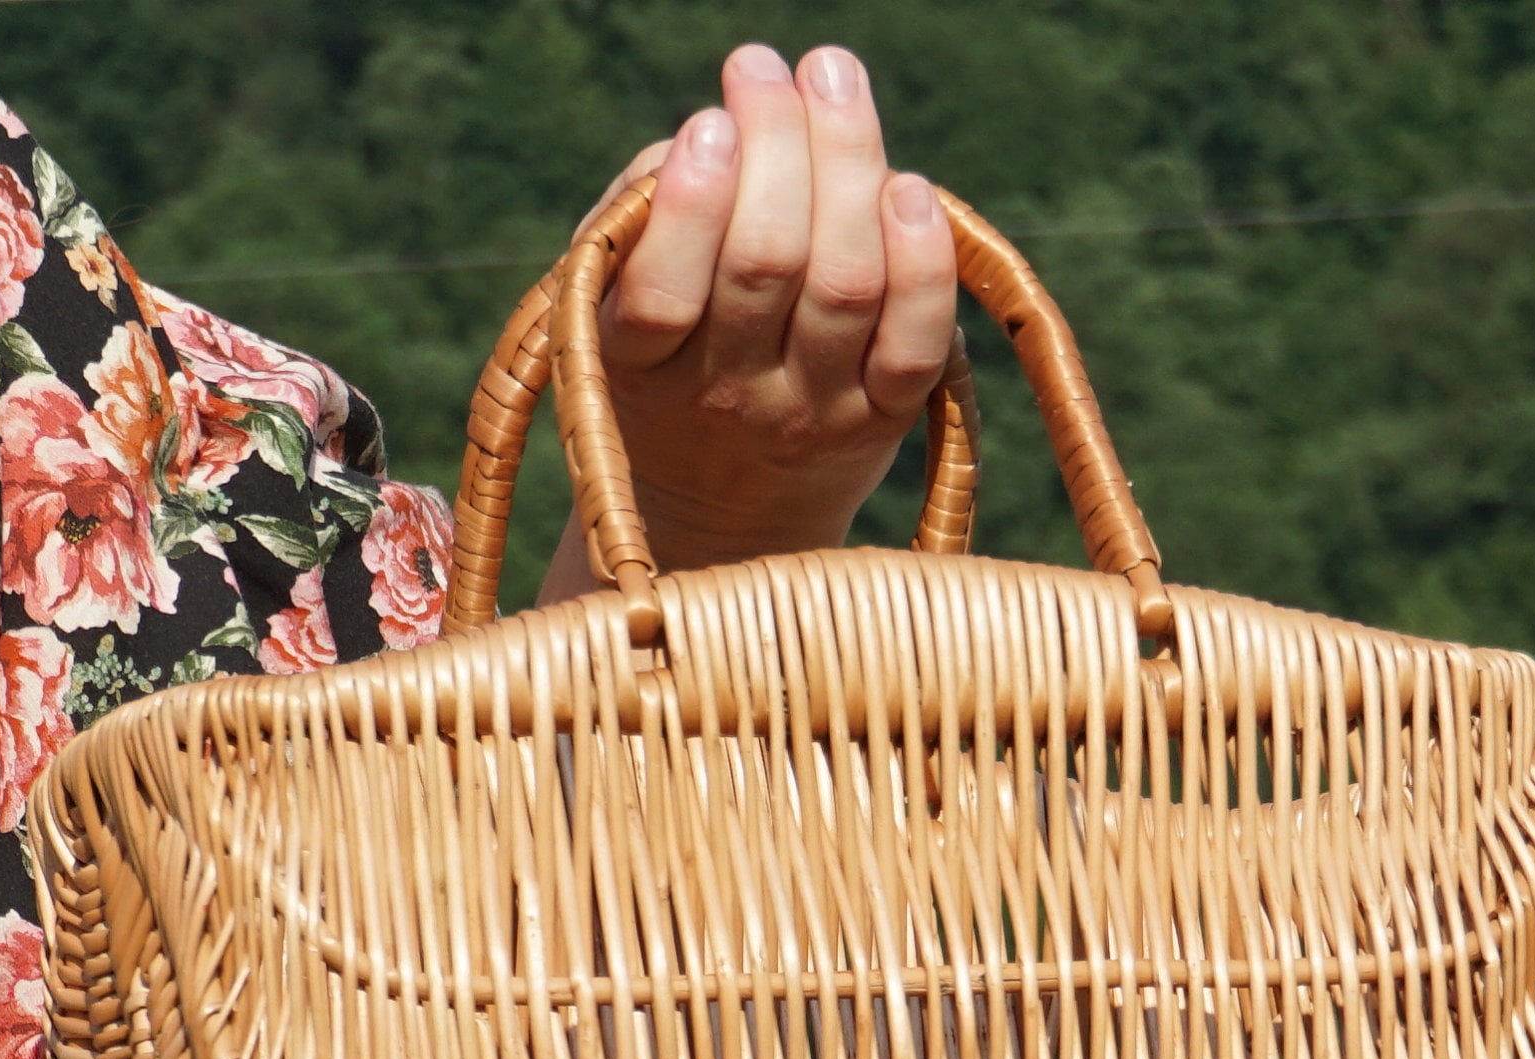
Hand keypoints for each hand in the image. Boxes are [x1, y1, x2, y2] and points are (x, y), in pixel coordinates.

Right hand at [537, 45, 957, 603]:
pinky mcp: (883, 419)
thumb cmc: (664, 363)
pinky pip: (915, 341)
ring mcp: (813, 413)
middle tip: (768, 67)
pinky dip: (922, 261)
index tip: (711, 122)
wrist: (722, 514)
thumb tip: (716, 133)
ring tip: (831, 77)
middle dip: (777, 143)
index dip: (694, 202)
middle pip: (767, 262)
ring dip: (846, 163)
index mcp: (640, 371)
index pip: (664, 293)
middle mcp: (729, 400)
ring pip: (844, 283)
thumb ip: (643, 217)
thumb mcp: (612, 302)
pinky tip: (907, 187)